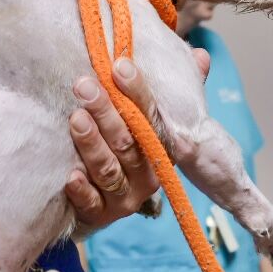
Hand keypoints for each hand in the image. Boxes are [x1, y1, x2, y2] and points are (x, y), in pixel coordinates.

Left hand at [66, 47, 209, 228]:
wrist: (100, 205)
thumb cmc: (124, 153)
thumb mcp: (146, 124)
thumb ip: (167, 92)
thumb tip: (201, 56)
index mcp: (160, 149)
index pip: (153, 117)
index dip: (138, 91)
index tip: (120, 66)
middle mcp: (147, 175)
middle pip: (128, 142)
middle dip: (106, 112)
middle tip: (85, 86)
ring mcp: (125, 197)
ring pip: (110, 169)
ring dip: (92, 144)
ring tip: (76, 118)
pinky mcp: (100, 215)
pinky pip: (91, 203)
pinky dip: (82, 190)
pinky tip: (71, 175)